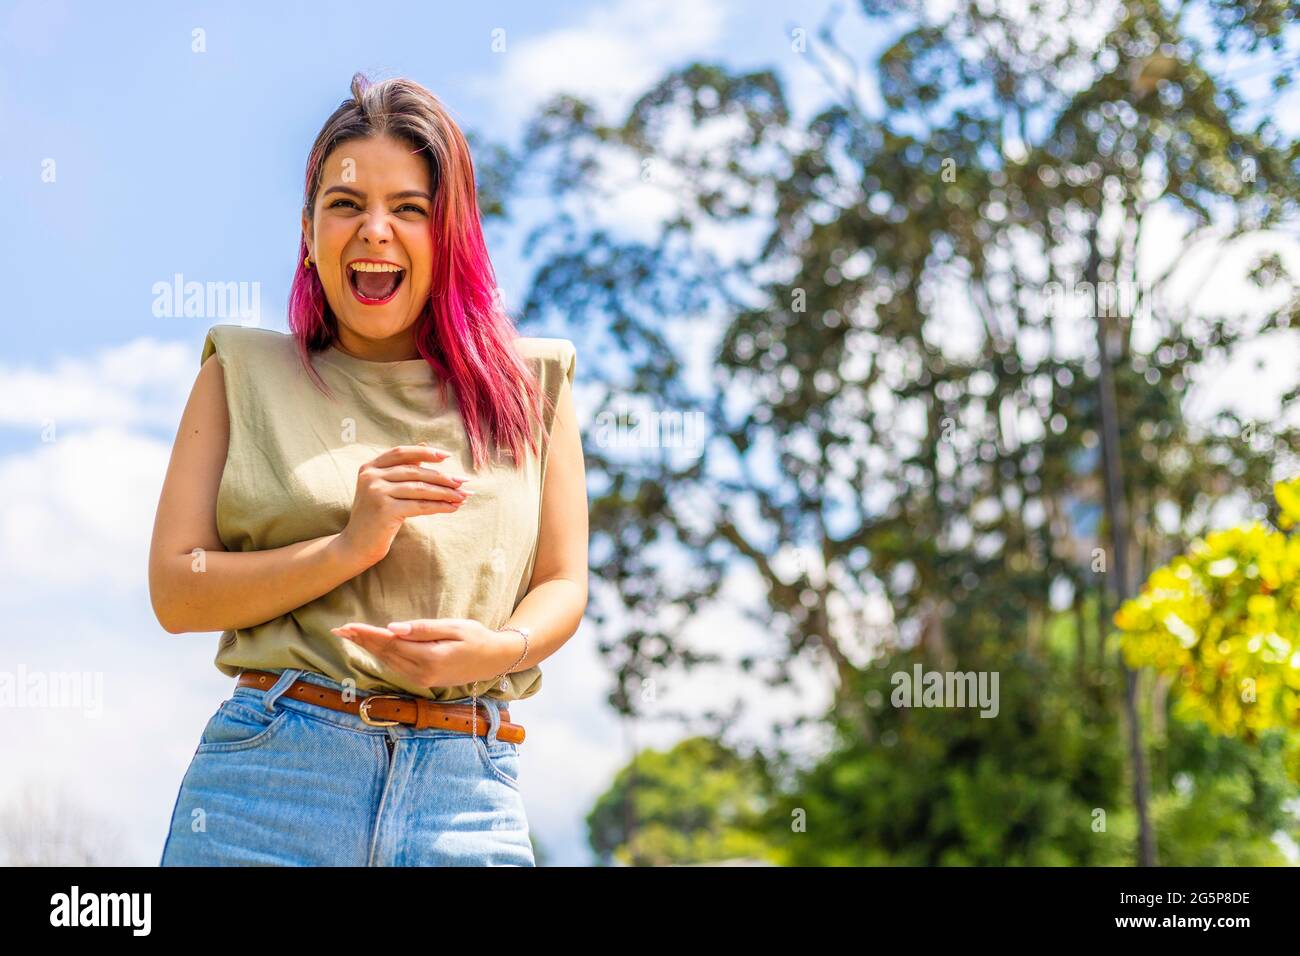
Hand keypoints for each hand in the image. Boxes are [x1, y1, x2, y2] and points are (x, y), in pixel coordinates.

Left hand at [330, 617, 522, 687]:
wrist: (494, 660)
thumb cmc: (477, 638)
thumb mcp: (454, 627)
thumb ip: (423, 629)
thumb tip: (393, 629)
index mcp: (430, 658)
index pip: (390, 644)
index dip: (367, 635)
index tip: (348, 626)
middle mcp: (422, 674)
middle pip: (385, 654)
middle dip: (362, 641)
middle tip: (339, 630)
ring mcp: (422, 680)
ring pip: (388, 662)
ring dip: (369, 649)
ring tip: (351, 636)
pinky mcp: (424, 680)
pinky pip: (396, 666)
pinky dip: (382, 656)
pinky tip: (372, 647)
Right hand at [335, 444, 472, 568]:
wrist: (355, 546)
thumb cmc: (374, 516)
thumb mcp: (383, 488)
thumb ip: (401, 468)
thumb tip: (425, 444)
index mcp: (369, 467)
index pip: (401, 453)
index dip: (425, 452)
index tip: (447, 456)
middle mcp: (371, 477)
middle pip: (415, 471)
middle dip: (443, 477)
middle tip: (464, 482)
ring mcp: (376, 493)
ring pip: (420, 489)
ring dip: (445, 493)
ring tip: (463, 496)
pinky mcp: (385, 511)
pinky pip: (420, 506)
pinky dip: (439, 506)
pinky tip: (452, 508)